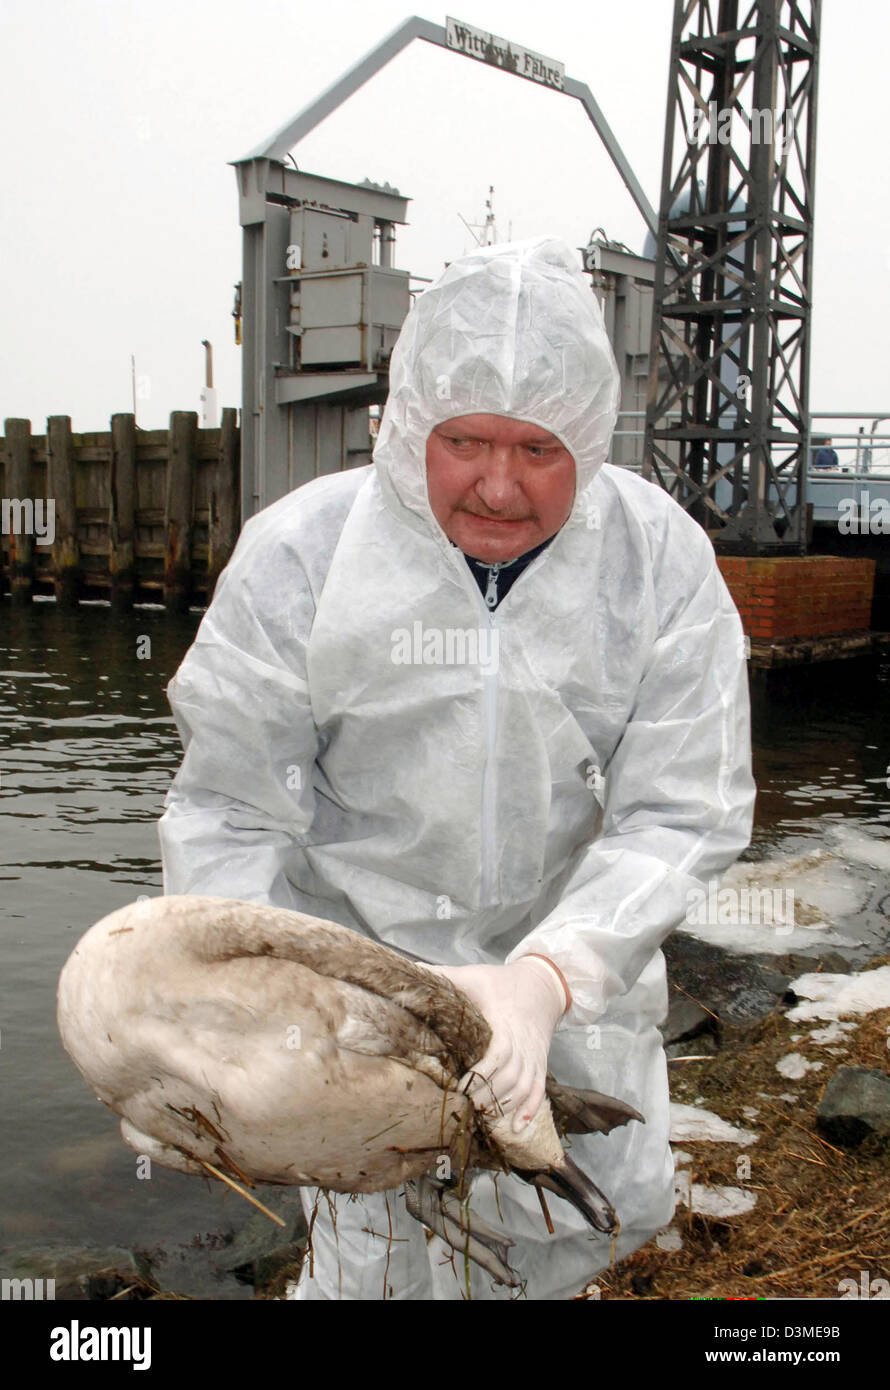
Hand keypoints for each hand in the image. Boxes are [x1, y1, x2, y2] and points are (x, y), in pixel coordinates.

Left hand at [427, 957, 567, 1132]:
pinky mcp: (540, 1064)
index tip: (463, 1084)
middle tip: (466, 1105)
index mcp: (504, 1022)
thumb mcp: (472, 976)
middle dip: (489, 1094)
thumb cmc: (499, 982)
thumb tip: (409, 972)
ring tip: (482, 1115)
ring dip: (505, 1105)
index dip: (484, 1072)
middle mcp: (522, 1043)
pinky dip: (530, 1110)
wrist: (541, 984)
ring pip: (524, 1087)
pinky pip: (539, 1091)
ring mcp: (533, 1056)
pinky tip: (517, 1127)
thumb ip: (443, 976)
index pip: (499, 1053)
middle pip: (510, 1076)